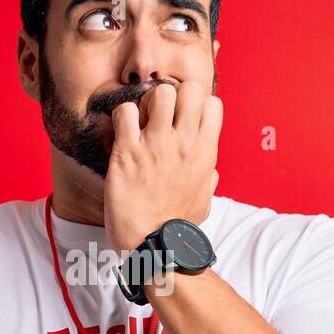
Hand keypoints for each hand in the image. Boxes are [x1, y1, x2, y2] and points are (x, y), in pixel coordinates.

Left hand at [103, 78, 221, 252]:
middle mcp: (185, 143)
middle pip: (188, 89)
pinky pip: (125, 112)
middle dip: (173, 95)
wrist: (153, 245)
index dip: (195, 104)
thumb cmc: (177, 224)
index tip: (182, 119)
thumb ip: (210, 178)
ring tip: (140, 121)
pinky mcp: (128, 152)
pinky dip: (121, 117)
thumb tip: (211, 170)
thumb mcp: (204, 199)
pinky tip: (122, 133)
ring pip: (158, 93)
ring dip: (147, 102)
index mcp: (206, 152)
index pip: (212, 102)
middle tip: (159, 115)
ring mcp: (156, 145)